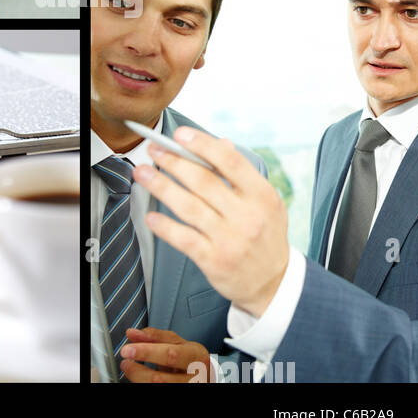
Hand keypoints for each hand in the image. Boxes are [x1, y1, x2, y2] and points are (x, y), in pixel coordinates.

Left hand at [118, 326, 213, 383]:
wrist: (209, 376)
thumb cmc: (191, 358)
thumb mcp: (179, 343)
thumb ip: (155, 337)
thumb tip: (132, 333)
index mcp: (195, 356)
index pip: (169, 355)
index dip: (146, 352)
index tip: (127, 350)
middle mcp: (195, 377)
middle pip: (161, 379)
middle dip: (137, 371)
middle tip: (125, 363)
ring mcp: (190, 388)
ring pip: (159, 388)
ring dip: (139, 380)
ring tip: (130, 370)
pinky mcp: (183, 395)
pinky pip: (158, 392)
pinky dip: (145, 384)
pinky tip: (142, 379)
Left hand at [135, 127, 289, 318]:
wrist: (275, 283)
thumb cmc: (264, 234)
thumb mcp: (264, 202)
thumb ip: (241, 173)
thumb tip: (219, 142)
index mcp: (262, 196)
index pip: (230, 161)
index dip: (202, 144)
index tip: (179, 134)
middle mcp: (247, 216)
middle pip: (202, 181)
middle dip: (173, 161)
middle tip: (153, 149)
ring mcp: (230, 239)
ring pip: (188, 206)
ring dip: (160, 186)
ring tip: (143, 173)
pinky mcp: (215, 260)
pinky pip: (183, 238)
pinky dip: (164, 226)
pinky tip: (150, 216)